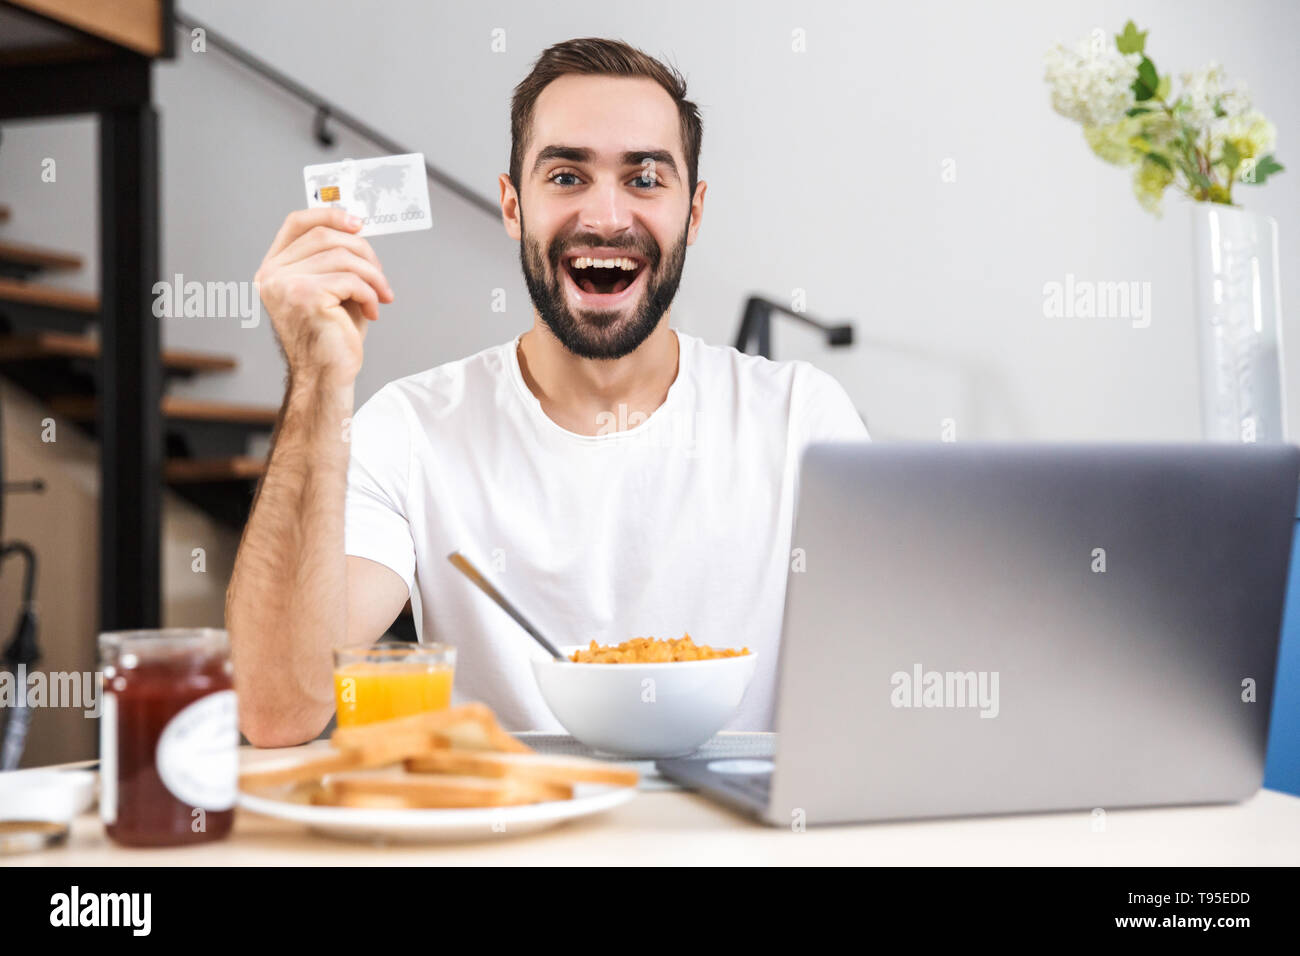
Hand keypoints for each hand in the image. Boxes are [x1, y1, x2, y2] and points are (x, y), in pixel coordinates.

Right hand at [254, 207, 394, 388]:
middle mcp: (272, 275)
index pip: (296, 223)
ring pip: (342, 256)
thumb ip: (335, 258)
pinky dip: (370, 294)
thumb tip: (356, 228)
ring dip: (373, 276)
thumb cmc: (332, 336)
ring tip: (381, 296)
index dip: (329, 214)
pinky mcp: (305, 296)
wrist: (327, 376)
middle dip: (363, 252)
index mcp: (273, 269)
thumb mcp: (332, 288)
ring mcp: (285, 284)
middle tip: (380, 277)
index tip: (358, 223)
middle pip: (325, 236)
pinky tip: (373, 311)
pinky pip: (351, 279)